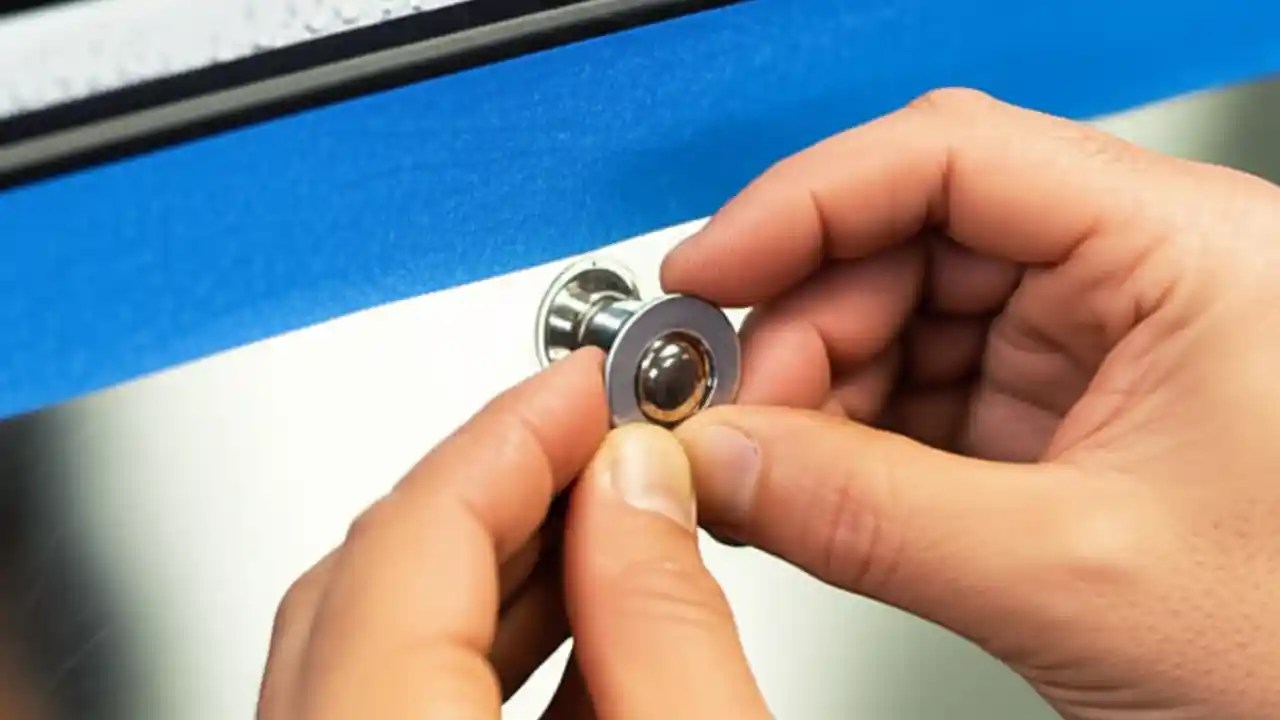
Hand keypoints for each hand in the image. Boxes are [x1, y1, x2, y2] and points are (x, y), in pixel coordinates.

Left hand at [256, 349, 768, 718]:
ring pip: (378, 642)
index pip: (411, 540)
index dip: (512, 438)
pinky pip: (392, 707)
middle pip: (374, 579)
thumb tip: (641, 481)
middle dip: (503, 491)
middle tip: (603, 442)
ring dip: (498, 571)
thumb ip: (666, 622)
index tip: (588, 388)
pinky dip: (485, 655)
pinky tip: (586, 631)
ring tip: (608, 523)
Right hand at [663, 88, 1279, 719]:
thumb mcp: (1075, 577)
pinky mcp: (1060, 414)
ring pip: (900, 319)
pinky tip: (813, 484)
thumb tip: (718, 459)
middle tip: (727, 417)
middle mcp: (1137, 279)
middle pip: (908, 240)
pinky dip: (849, 438)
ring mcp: (1094, 348)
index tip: (707, 274)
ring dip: (815, 392)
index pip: (953, 157)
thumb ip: (867, 515)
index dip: (804, 203)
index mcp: (1186, 255)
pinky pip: (919, 392)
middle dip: (801, 330)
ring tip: (766, 469)